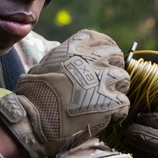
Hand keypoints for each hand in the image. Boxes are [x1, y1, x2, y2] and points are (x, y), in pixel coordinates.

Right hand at [0, 30, 129, 157]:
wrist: (34, 118)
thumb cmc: (32, 94)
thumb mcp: (44, 65)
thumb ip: (63, 60)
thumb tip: (68, 62)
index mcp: (75, 48)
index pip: (100, 39)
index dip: (104, 51)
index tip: (101, 62)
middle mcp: (92, 59)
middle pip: (116, 56)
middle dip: (112, 69)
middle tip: (103, 84)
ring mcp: (103, 80)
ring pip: (123, 79)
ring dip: (116, 91)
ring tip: (103, 103)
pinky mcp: (111, 102)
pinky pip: (124, 103)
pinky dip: (116, 113)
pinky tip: (105, 118)